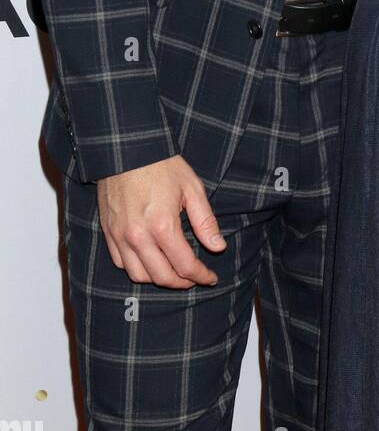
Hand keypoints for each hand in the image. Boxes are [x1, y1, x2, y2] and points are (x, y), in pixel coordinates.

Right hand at [96, 154, 226, 287]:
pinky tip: (150, 260)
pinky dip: (137, 268)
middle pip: (162, 277)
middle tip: (195, 277)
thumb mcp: (192, 188)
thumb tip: (218, 247)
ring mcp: (120, 236)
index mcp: (162, 225)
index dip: (201, 276)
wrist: (127, 148)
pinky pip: (121, 263)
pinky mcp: (108, 232)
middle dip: (182, 282)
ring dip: (158, 278)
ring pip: (139, 276)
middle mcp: (138, 236)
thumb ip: (205, 221)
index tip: (211, 277)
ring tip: (173, 271)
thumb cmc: (162, 165)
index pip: (185, 266)